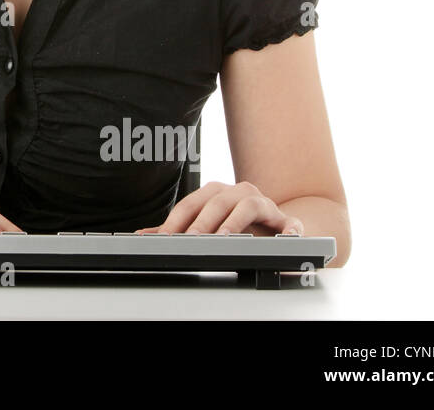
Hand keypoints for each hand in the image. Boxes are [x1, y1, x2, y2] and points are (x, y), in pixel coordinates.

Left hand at [133, 181, 302, 235]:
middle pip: (216, 202)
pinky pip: (289, 222)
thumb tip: (144, 236)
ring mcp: (263, 203)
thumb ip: (178, 230)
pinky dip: (288, 228)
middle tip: (190, 240)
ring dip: (234, 222)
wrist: (275, 226)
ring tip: (224, 238)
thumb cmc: (237, 223)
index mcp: (216, 193)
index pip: (191, 204)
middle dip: (201, 222)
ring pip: (247, 205)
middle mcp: (238, 193)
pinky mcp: (285, 219)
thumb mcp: (206, 225)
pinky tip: (285, 237)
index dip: (177, 220)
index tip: (164, 238)